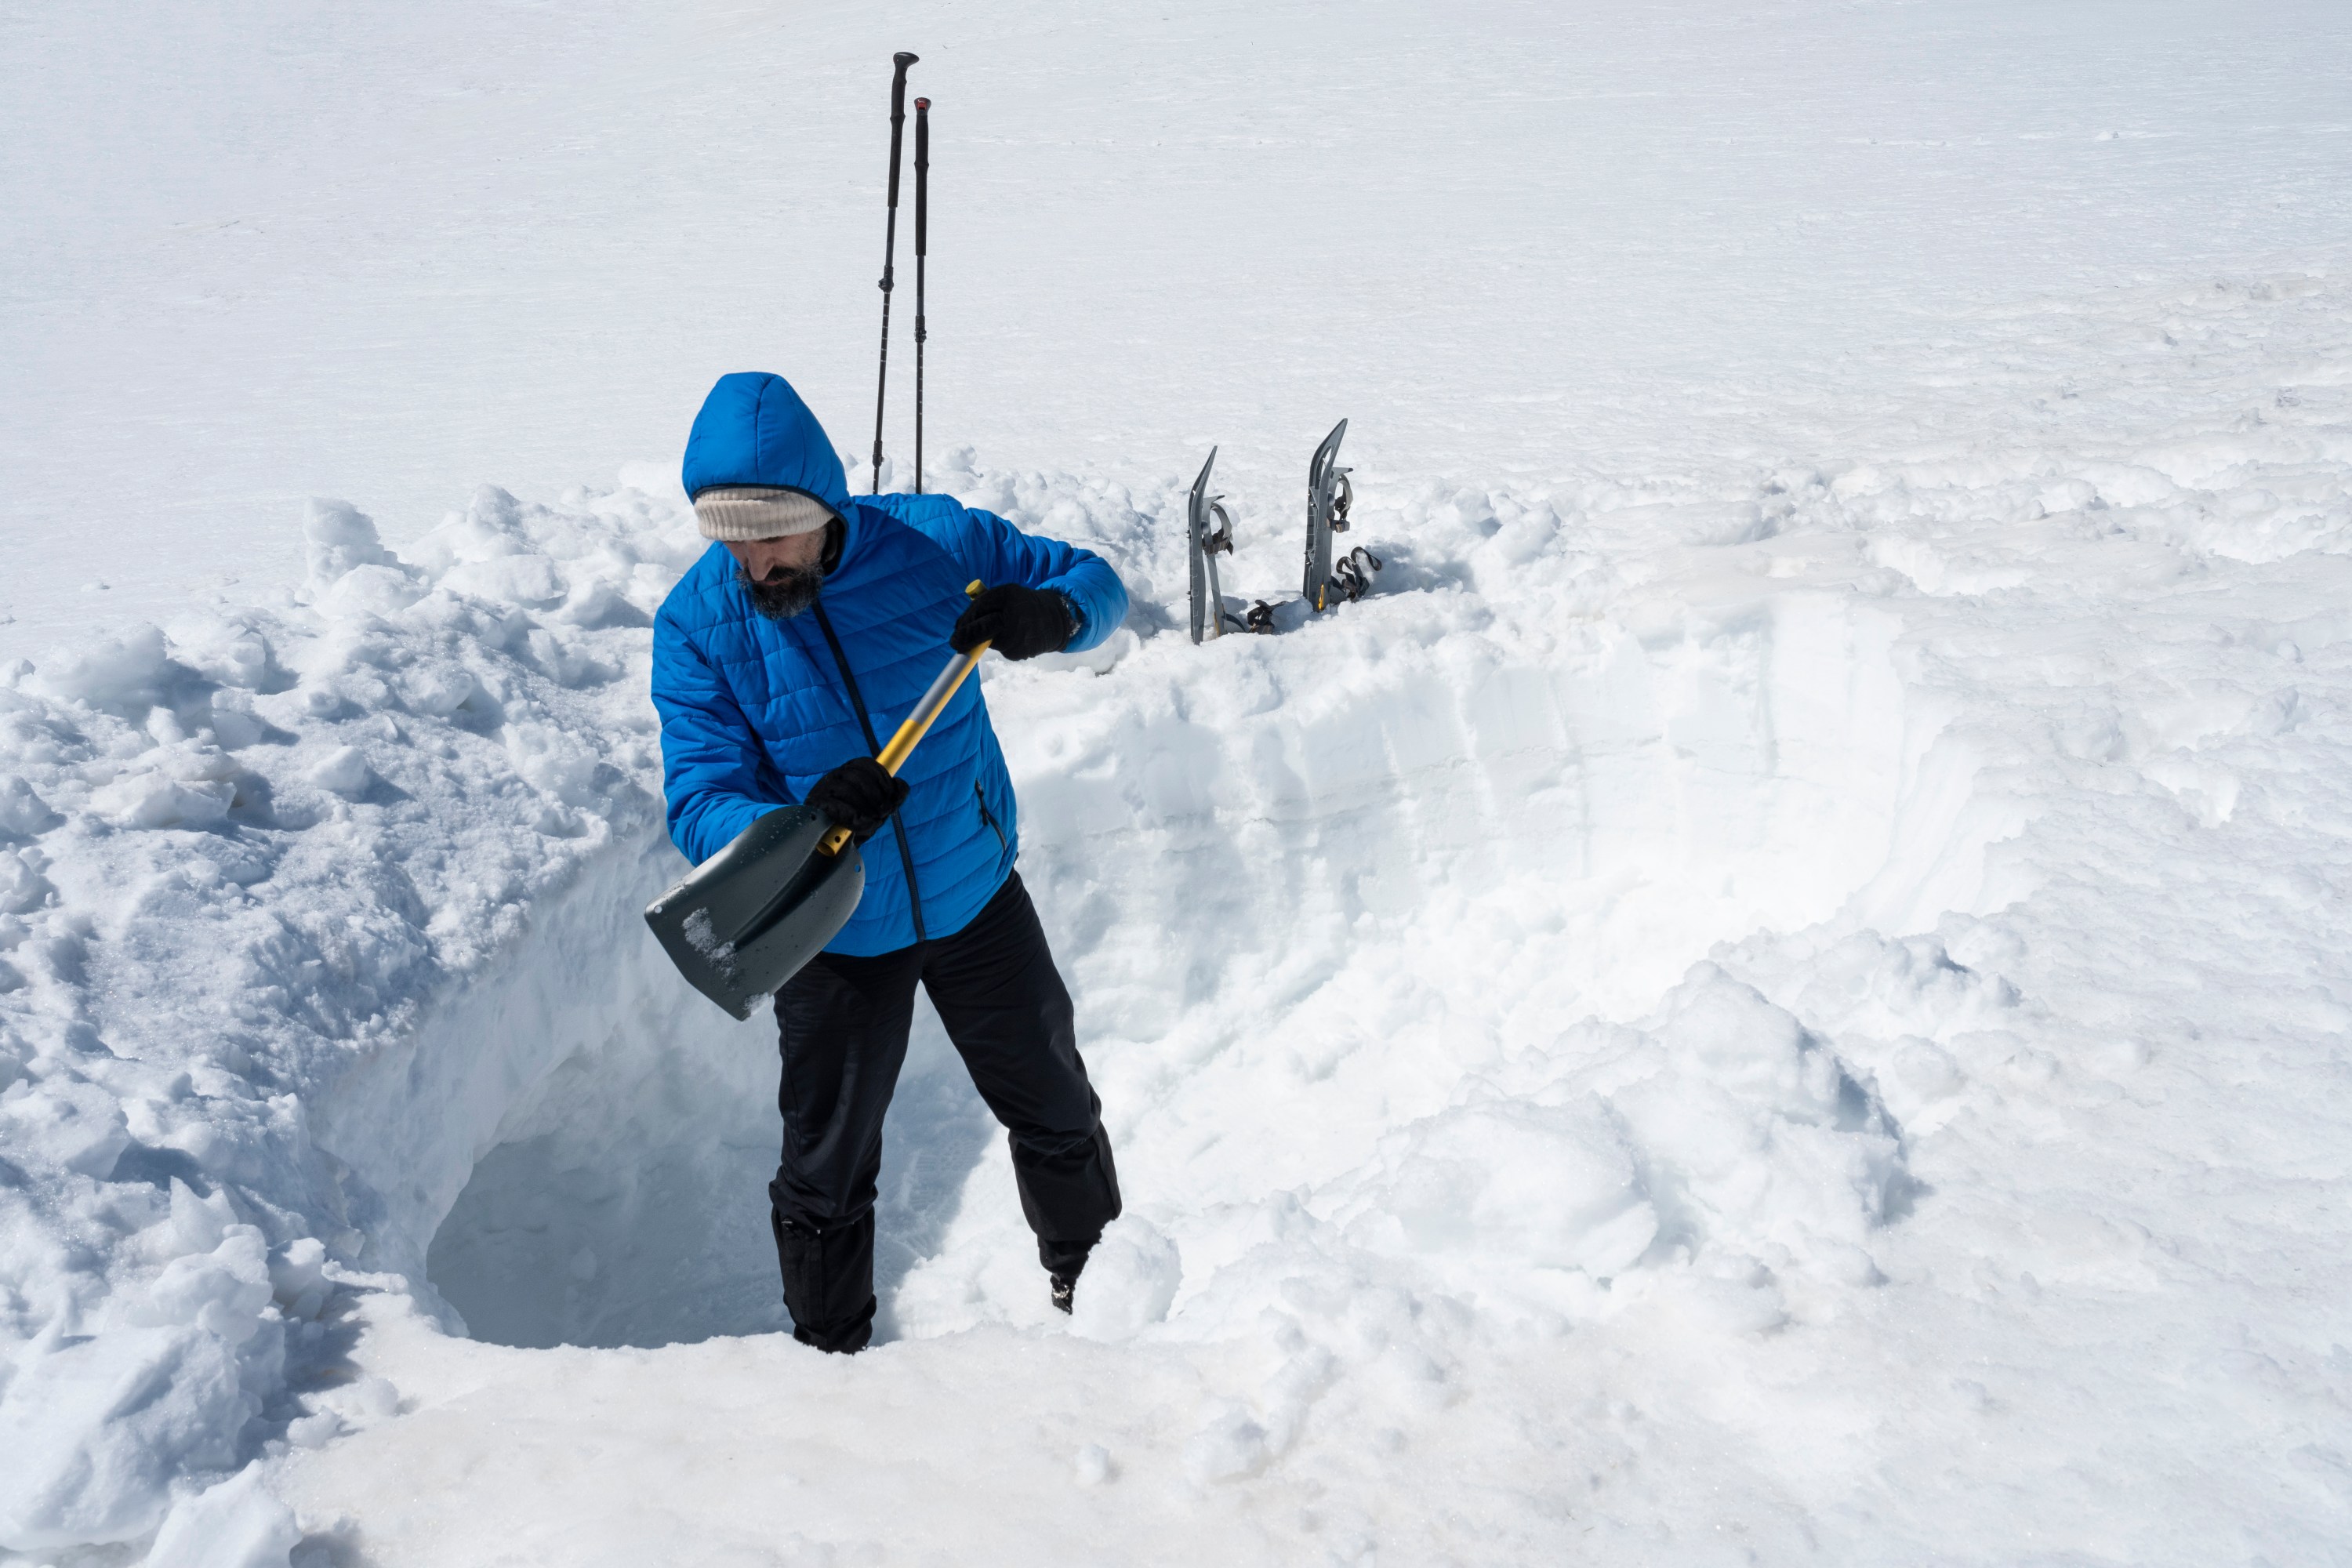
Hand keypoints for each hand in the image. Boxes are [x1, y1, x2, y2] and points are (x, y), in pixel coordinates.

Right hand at [803, 757, 909, 844]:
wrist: (830, 847)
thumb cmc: (854, 826)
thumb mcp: (876, 811)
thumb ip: (891, 799)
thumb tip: (902, 785)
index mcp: (848, 773)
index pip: (865, 764)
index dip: (882, 777)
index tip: (892, 795)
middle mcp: (834, 778)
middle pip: (857, 775)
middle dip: (877, 794)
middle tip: (885, 812)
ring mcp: (821, 791)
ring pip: (846, 789)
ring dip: (866, 806)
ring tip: (874, 821)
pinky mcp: (814, 807)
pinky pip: (835, 806)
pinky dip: (853, 817)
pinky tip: (863, 825)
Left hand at [952, 584, 1074, 660]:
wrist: (1054, 618)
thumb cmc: (1020, 605)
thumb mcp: (1004, 596)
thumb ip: (983, 606)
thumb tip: (959, 629)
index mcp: (1008, 595)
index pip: (979, 608)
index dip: (965, 621)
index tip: (956, 630)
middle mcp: (1015, 614)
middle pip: (982, 629)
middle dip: (966, 638)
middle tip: (956, 643)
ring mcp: (1020, 635)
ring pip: (991, 642)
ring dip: (988, 640)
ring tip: (1004, 630)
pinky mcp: (1022, 651)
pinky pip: (1004, 650)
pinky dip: (1003, 646)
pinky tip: (1015, 638)